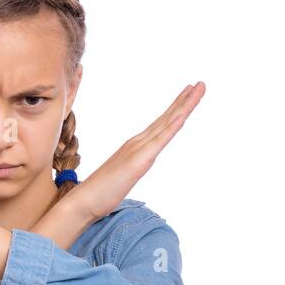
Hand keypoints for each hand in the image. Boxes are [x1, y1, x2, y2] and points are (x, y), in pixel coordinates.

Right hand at [67, 82, 205, 223]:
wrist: (84, 200)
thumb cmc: (100, 193)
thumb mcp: (123, 179)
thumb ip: (130, 170)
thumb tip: (133, 170)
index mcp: (135, 146)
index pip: (160, 125)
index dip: (175, 109)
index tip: (188, 95)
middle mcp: (137, 142)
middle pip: (167, 118)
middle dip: (184, 100)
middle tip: (200, 84)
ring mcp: (138, 149)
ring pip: (167, 123)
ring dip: (185, 105)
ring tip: (199, 88)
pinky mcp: (139, 161)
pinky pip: (160, 141)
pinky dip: (172, 126)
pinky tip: (183, 115)